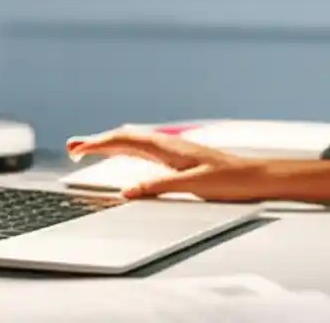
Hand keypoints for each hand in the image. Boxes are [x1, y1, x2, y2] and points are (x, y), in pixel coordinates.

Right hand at [66, 128, 274, 201]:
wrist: (258, 176)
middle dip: (97, 142)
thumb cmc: (232, 179)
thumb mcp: (194, 185)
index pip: (126, 141)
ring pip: (134, 144)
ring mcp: (174, 152)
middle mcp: (169, 147)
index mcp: (170, 148)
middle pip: (126, 139)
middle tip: (71, 147)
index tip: (76, 148)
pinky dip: (127, 150)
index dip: (98, 144)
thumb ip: (159, 186)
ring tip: (88, 148)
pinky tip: (123, 155)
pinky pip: (146, 151)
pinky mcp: (180, 161)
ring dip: (110, 145)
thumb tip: (128, 191)